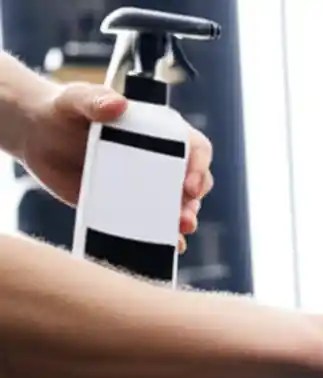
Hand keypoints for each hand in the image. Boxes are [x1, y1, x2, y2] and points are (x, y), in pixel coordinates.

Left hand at [18, 82, 213, 234]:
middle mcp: (158, 160)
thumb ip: (95, 99)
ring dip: (182, 221)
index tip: (189, 184)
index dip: (200, 166)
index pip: (195, 148)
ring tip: (177, 233)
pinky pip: (149, 225)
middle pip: (192, 183)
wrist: (35, 134)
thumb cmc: (63, 109)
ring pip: (176, 206)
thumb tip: (118, 105)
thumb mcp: (77, 99)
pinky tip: (165, 246)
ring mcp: (144, 185)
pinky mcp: (126, 206)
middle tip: (185, 217)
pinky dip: (160, 238)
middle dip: (193, 202)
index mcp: (158, 132)